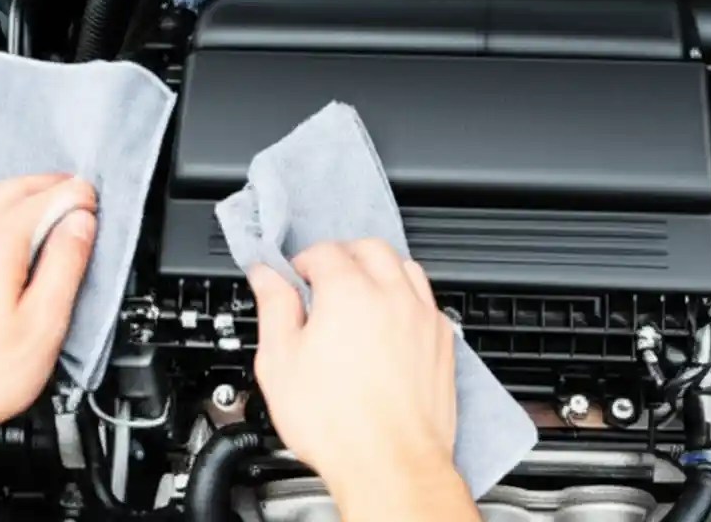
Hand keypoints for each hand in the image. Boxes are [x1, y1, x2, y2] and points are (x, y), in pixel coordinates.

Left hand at [0, 174, 96, 443]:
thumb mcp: (44, 325)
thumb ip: (65, 265)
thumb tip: (80, 223)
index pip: (42, 199)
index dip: (72, 194)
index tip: (90, 197)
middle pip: (7, 189)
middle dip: (44, 186)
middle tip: (70, 193)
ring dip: (9, 191)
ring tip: (33, 200)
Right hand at [248, 241, 473, 520]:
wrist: (390, 463)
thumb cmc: (338, 423)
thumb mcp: (281, 361)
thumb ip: (274, 308)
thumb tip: (267, 277)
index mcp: (349, 292)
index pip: (324, 252)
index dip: (302, 261)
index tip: (293, 278)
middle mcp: (392, 296)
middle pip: (370, 248)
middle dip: (343, 255)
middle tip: (323, 278)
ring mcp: (423, 316)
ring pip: (404, 267)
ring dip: (379, 269)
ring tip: (359, 292)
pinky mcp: (443, 340)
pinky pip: (426, 299)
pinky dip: (406, 297)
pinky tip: (391, 319)